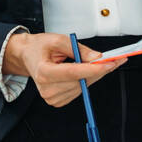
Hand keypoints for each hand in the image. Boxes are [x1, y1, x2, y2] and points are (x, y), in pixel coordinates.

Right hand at [4, 32, 125, 107]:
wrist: (27, 56)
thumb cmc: (39, 47)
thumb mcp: (58, 40)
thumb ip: (79, 49)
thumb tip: (96, 58)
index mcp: (43, 71)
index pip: (73, 72)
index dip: (93, 69)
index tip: (108, 63)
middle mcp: (46, 88)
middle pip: (81, 81)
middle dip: (99, 70)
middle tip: (113, 59)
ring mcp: (51, 97)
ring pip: (83, 87)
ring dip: (92, 75)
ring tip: (93, 63)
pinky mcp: (57, 101)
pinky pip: (79, 91)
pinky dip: (85, 81)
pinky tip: (82, 72)